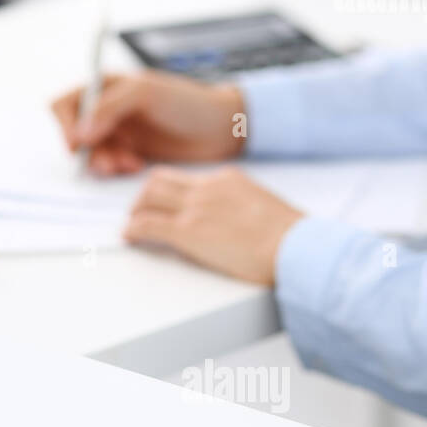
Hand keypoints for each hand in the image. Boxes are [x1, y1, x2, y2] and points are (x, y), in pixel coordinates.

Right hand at [50, 71, 246, 174]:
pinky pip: (108, 164)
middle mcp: (106, 108)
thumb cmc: (188, 101)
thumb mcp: (146, 94)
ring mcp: (117, 131)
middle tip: (107, 163)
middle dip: (88, 151)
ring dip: (104, 162)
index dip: (64, 125)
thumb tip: (79, 133)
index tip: (77, 144)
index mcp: (105, 86)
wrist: (221, 128)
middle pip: (75, 133)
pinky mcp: (129, 151)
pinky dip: (117, 168)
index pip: (66, 103)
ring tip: (128, 164)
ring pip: (91, 153)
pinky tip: (136, 165)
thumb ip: (109, 108)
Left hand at [124, 166, 303, 284]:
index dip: (170, 190)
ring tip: (132, 224)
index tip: (164, 201)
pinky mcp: (188, 232)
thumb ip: (244, 208)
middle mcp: (208, 188)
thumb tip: (238, 222)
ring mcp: (196, 208)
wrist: (298, 248)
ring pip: (148, 197)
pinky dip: (133, 229)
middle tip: (140, 211)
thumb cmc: (292, 239)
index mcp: (228, 180)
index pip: (187, 178)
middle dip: (145, 196)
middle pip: (160, 181)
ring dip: (136, 210)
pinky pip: (148, 224)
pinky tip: (128, 237)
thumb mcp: (265, 209)